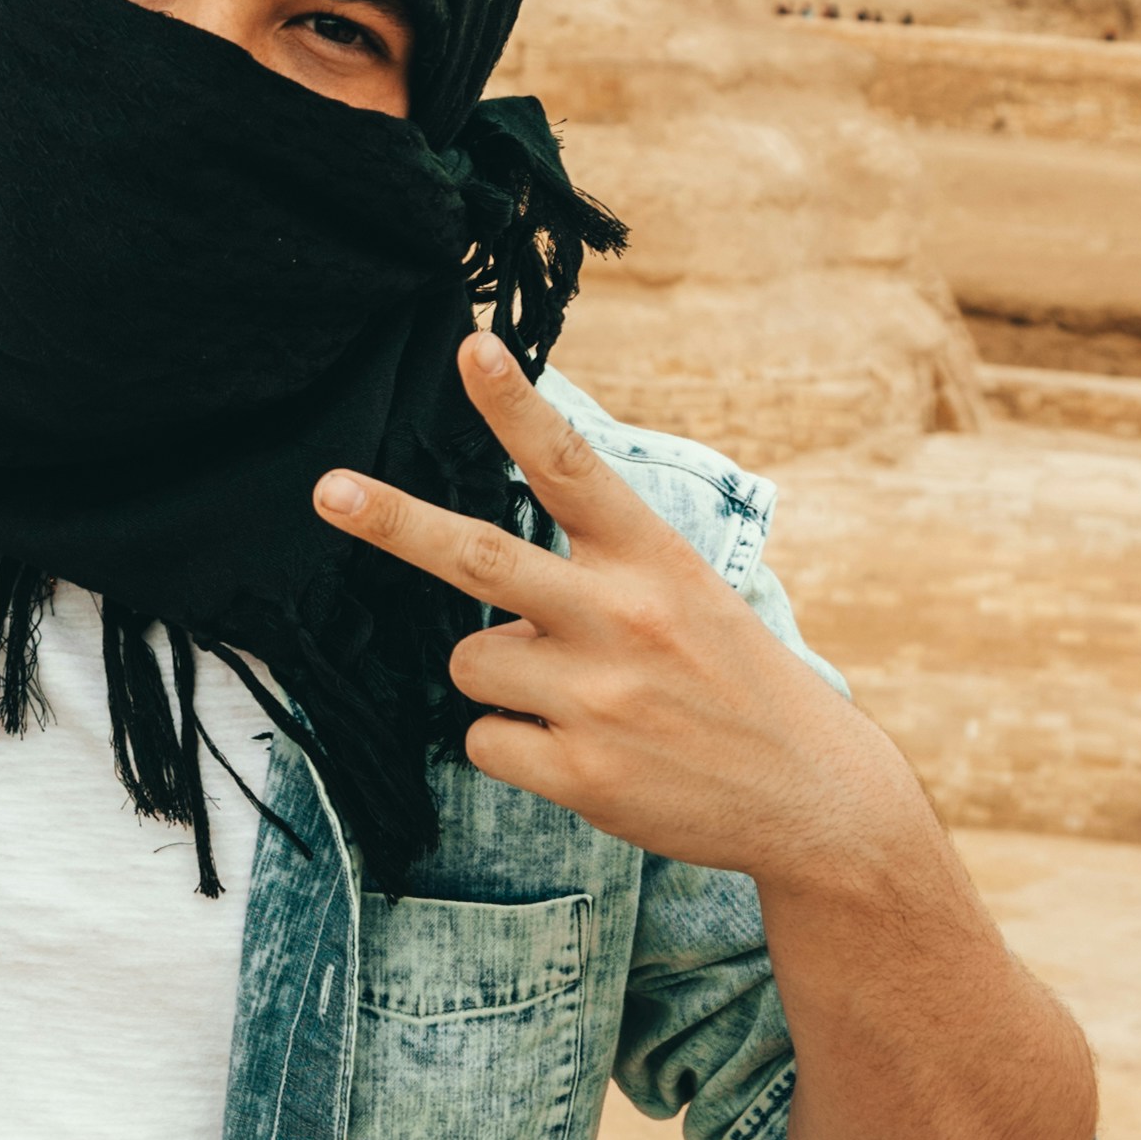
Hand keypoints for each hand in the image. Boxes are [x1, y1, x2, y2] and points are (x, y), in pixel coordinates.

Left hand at [314, 333, 908, 888]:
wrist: (813, 793)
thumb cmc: (732, 683)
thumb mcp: (687, 594)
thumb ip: (601, 566)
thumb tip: (484, 565)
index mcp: (653, 558)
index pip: (572, 466)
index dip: (516, 403)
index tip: (469, 345)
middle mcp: (621, 616)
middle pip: (479, 555)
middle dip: (393, 521)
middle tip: (328, 490)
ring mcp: (598, 696)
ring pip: (471, 660)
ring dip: (502, 678)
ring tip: (580, 699)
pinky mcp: (580, 771)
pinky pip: (485, 740)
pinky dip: (517, 747)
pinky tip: (586, 754)